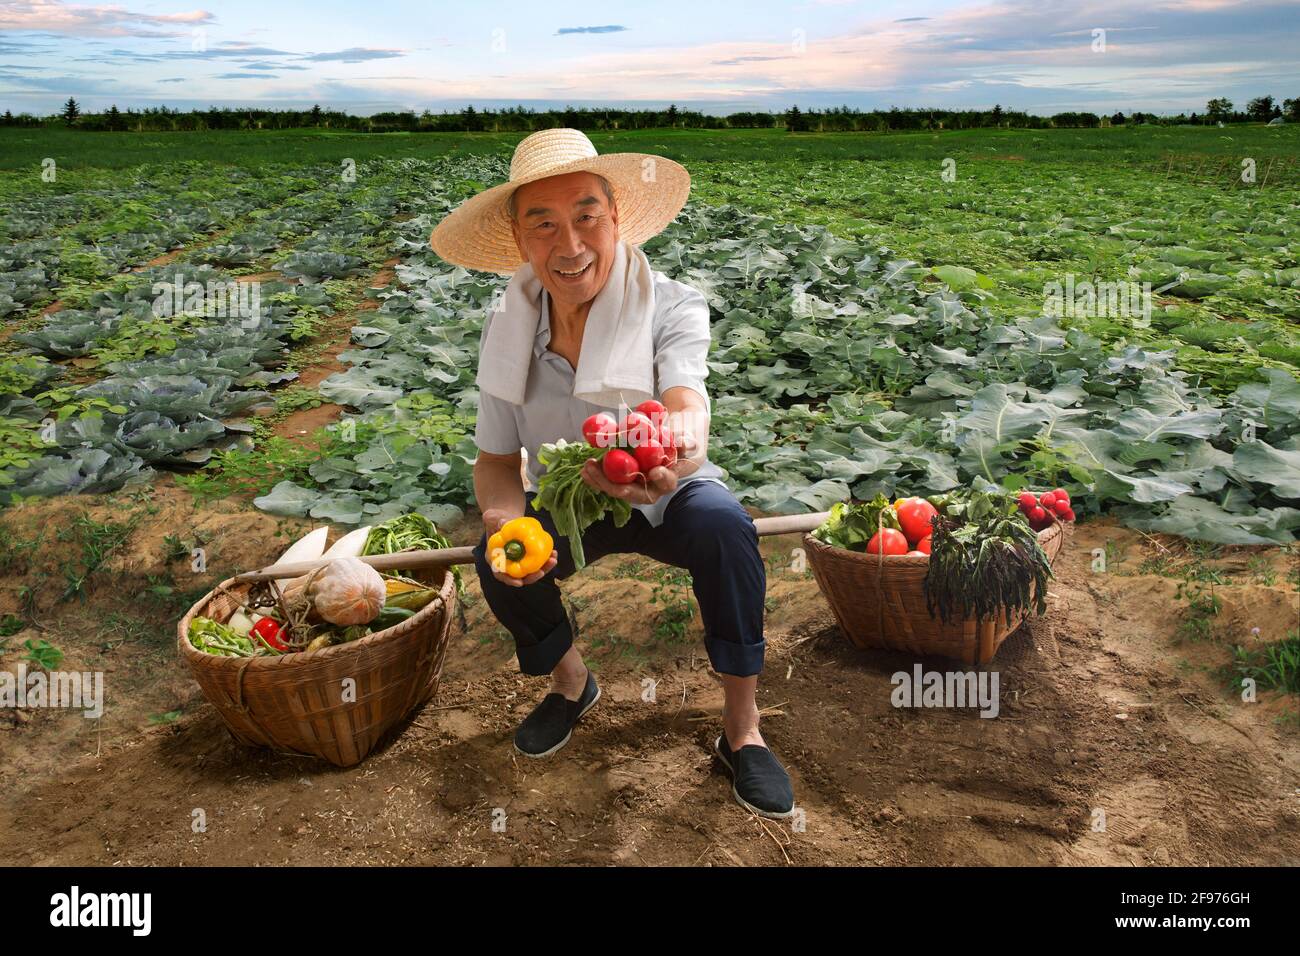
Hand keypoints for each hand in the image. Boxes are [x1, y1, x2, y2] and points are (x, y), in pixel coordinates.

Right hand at [482, 507, 557, 587]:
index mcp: (495, 558)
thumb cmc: (497, 519)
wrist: (506, 518)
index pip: (500, 574)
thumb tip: (503, 522)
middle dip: (532, 576)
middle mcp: (506, 564)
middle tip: (541, 572)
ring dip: (543, 569)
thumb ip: (495, 520)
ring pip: (531, 572)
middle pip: (519, 577)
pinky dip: (546, 561)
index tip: (519, 582)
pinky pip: (537, 563)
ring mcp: (518, 562)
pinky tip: (553, 553)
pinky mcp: (528, 558)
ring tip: (553, 560)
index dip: (510, 580)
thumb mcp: (493, 517)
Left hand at [581, 433, 699, 505]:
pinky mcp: (622, 480)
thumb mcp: (686, 439)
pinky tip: (585, 469)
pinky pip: (607, 481)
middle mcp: (650, 487)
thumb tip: (684, 444)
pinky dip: (596, 475)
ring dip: (600, 481)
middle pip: (633, 491)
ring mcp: (634, 485)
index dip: (661, 478)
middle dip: (615, 484)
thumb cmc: (678, 442)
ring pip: (616, 488)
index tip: (655, 471)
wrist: (669, 443)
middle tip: (601, 471)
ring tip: (587, 468)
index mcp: (668, 480)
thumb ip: (685, 442)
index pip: (666, 482)